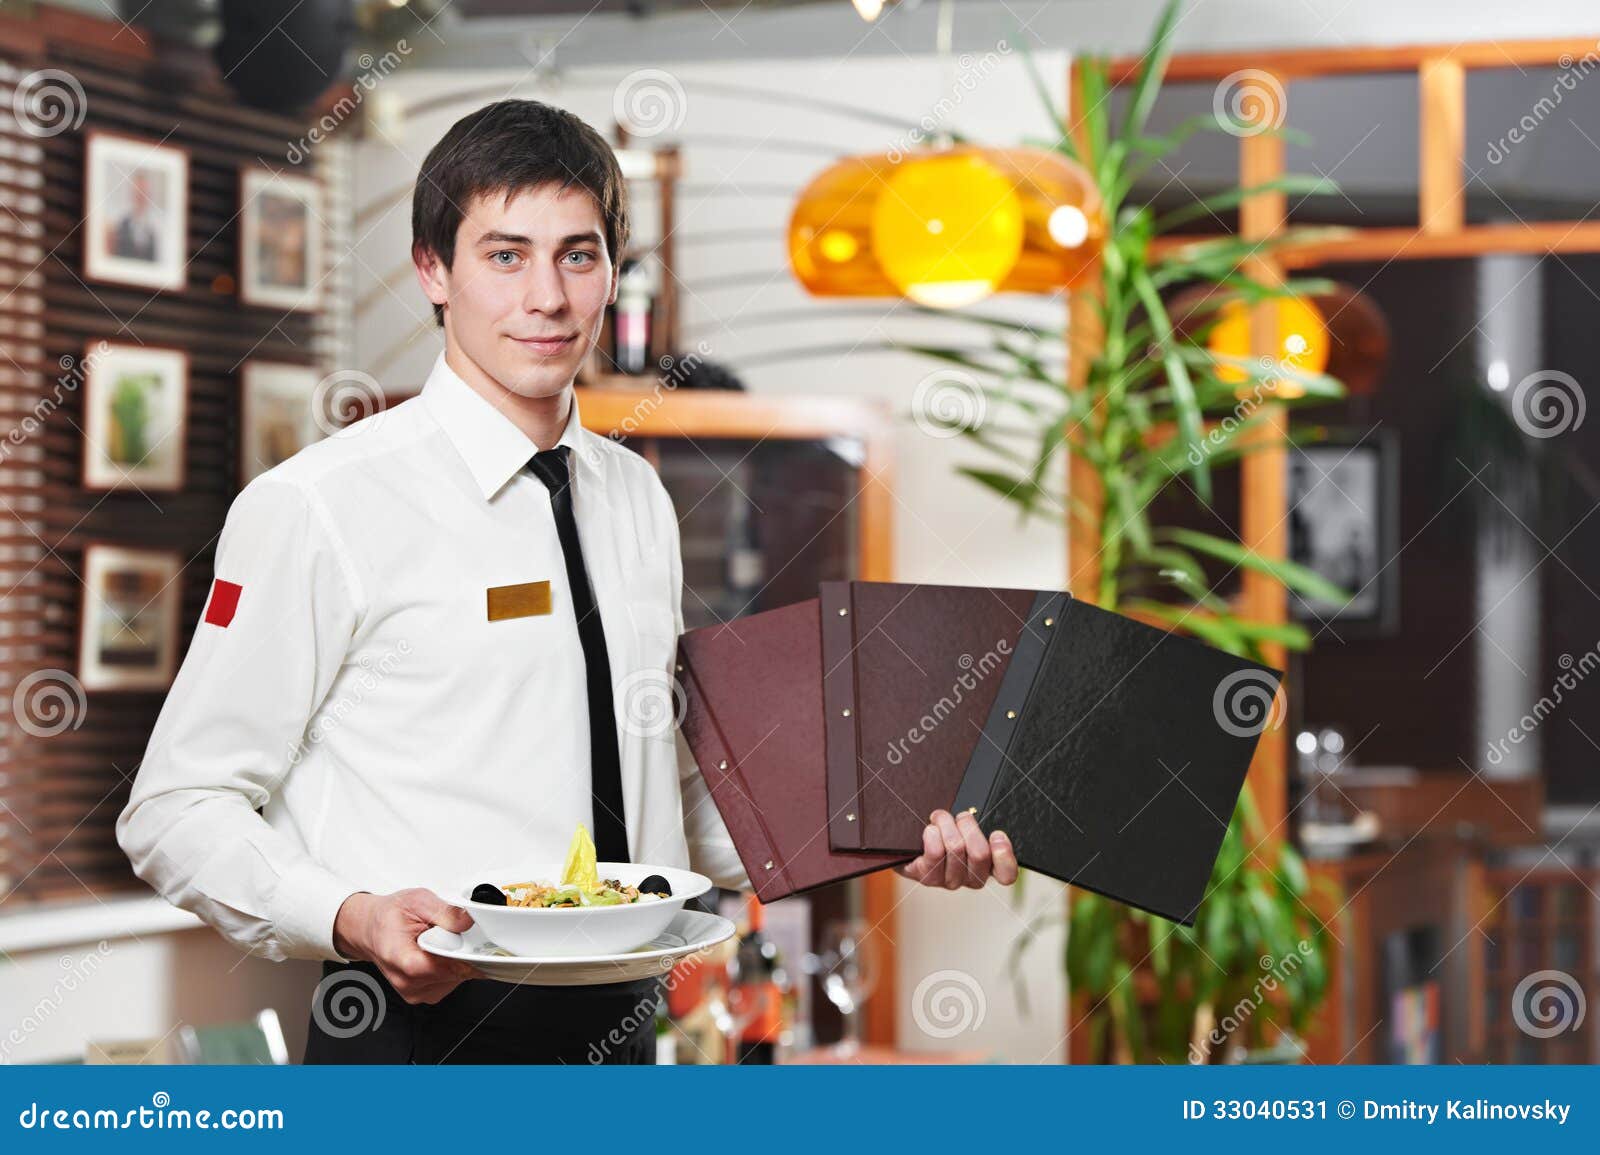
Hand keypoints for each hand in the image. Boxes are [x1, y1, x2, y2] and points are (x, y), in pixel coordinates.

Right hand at [332, 888, 478, 1003]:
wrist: (371, 929)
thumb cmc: (388, 917)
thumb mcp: (417, 901)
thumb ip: (445, 912)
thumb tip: (468, 921)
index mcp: (400, 958)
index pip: (441, 967)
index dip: (463, 955)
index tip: (475, 945)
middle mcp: (406, 981)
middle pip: (452, 974)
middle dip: (461, 953)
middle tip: (452, 935)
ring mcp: (414, 992)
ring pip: (454, 980)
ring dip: (456, 961)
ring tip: (439, 943)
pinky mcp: (422, 994)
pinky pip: (449, 983)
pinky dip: (451, 968)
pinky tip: (439, 954)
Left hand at [896, 809, 1018, 889]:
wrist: (912, 848)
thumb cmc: (944, 835)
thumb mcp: (966, 828)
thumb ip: (976, 826)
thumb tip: (972, 812)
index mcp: (988, 868)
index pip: (1007, 874)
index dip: (1004, 855)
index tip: (996, 834)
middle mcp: (972, 879)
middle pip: (980, 853)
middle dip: (967, 825)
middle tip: (959, 816)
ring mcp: (951, 881)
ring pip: (956, 848)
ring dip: (946, 825)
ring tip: (939, 819)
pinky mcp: (929, 878)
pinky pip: (935, 853)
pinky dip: (932, 835)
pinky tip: (929, 830)